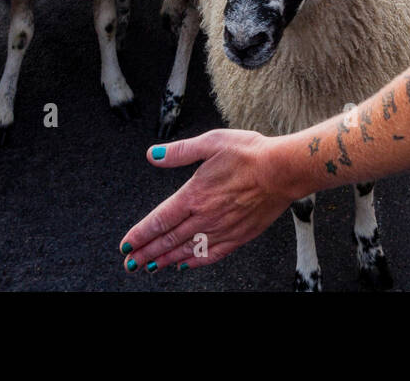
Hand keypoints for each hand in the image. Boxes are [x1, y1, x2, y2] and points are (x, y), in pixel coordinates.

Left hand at [118, 130, 297, 272]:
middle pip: (168, 240)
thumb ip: (180, 151)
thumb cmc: (250, 154)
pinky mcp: (238, 236)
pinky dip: (194, 263)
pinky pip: (210, 255)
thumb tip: (153, 154)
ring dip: (165, 260)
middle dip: (146, 253)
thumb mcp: (211, 142)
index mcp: (194, 194)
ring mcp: (221, 229)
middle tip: (131, 263)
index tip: (127, 244)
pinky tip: (185, 265)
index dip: (140, 234)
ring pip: (186, 251)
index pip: (159, 221)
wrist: (283, 170)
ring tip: (150, 267)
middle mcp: (204, 217)